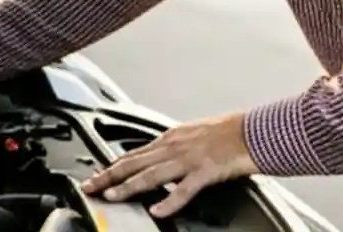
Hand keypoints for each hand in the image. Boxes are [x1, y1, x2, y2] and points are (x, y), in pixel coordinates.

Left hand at [79, 113, 258, 217]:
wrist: (253, 131)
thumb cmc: (227, 133)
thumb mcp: (192, 135)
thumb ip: (173, 147)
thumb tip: (158, 159)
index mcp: (170, 138)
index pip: (133, 154)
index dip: (112, 166)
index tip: (97, 176)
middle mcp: (173, 146)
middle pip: (133, 162)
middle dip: (108, 175)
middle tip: (90, 186)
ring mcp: (188, 159)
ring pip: (151, 174)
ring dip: (128, 186)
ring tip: (111, 196)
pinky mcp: (205, 171)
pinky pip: (184, 190)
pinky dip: (169, 201)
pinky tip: (156, 211)